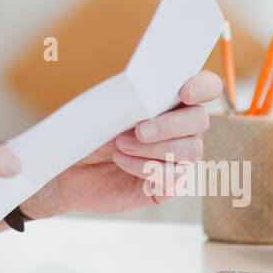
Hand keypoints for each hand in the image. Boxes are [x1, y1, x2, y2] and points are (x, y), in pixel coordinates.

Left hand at [20, 70, 222, 218]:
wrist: (65, 167)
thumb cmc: (86, 130)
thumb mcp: (106, 107)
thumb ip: (132, 96)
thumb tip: (149, 90)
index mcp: (169, 100)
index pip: (206, 87)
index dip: (203, 87)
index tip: (184, 92)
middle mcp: (179, 127)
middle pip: (199, 120)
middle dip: (170, 125)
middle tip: (138, 130)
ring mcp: (175, 157)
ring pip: (190, 150)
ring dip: (154, 149)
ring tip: (121, 146)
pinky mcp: (166, 185)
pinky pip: (176, 178)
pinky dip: (148, 169)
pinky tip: (122, 163)